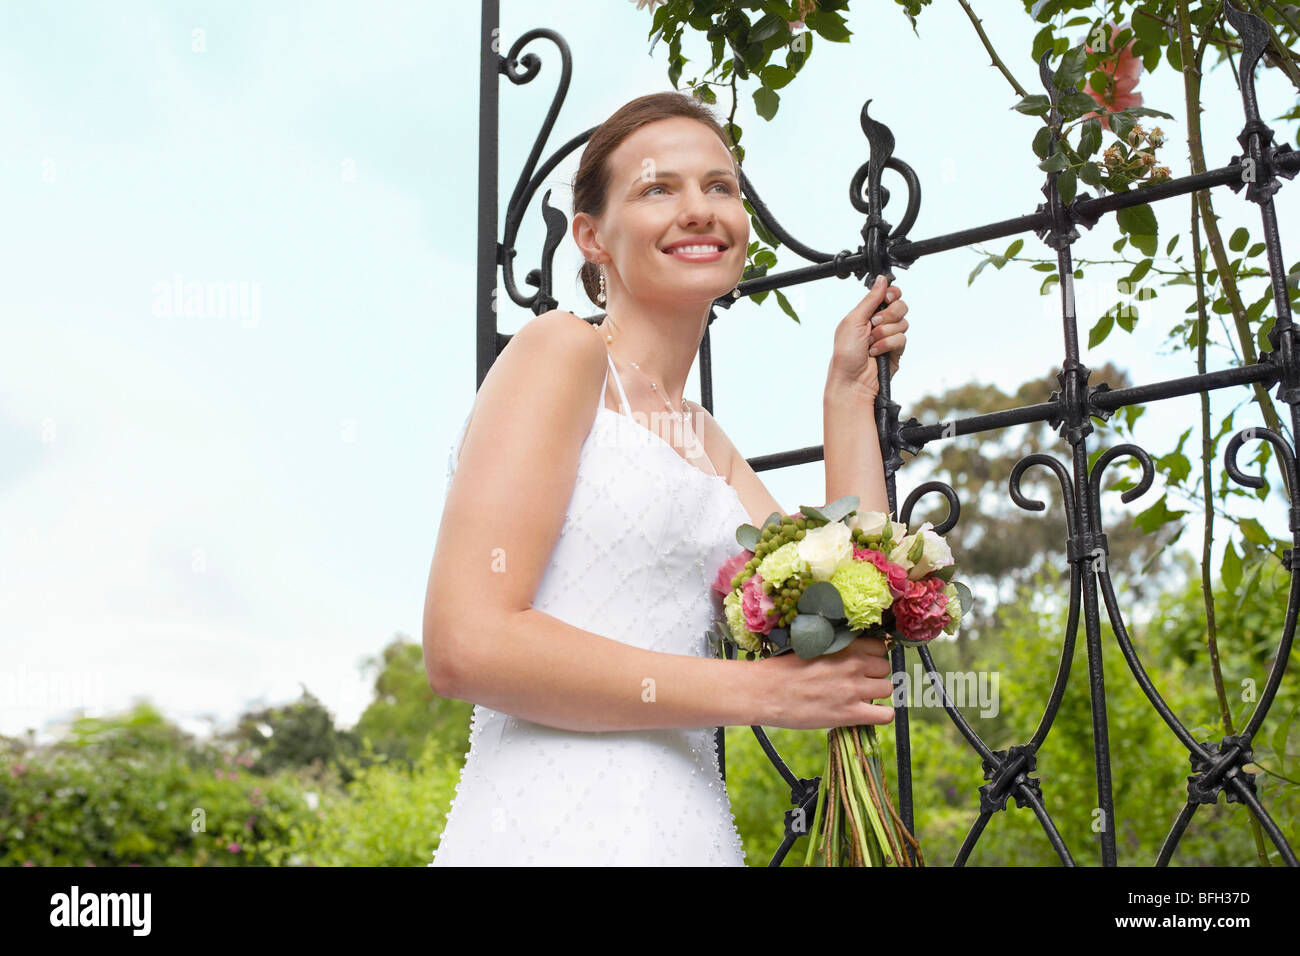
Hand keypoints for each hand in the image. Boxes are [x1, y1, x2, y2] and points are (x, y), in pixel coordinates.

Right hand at [756, 635, 895, 729]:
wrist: (765, 691)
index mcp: (845, 645)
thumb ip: (837, 650)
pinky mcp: (850, 713)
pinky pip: (885, 715)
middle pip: (885, 668)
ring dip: (876, 694)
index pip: (880, 647)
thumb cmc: (782, 669)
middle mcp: (854, 664)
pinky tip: (867, 714)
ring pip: (888, 689)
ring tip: (858, 698)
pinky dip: (881, 715)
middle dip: (874, 675)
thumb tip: (853, 655)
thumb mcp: (813, 647)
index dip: (872, 656)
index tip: (863, 664)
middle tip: (858, 682)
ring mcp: (854, 689)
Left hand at [828, 274, 908, 398]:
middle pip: (901, 306)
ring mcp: (889, 336)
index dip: (891, 294)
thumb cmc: (846, 353)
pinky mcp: (896, 350)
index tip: (887, 298)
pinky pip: (902, 338)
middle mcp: (880, 323)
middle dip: (888, 315)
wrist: (852, 380)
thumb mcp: (853, 320)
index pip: (889, 295)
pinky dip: (888, 345)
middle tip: (874, 324)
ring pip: (903, 323)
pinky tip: (876, 352)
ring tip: (870, 343)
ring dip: (884, 333)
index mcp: (867, 313)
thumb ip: (870, 299)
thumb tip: (882, 279)